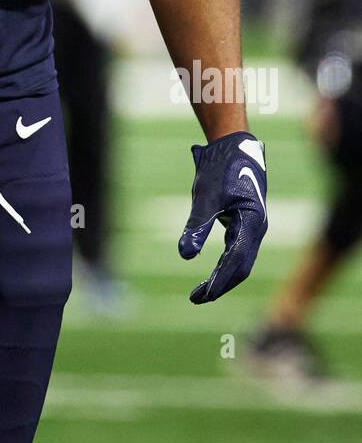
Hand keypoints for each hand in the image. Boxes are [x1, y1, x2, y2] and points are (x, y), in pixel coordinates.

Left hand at [178, 131, 266, 302]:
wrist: (233, 143)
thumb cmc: (221, 167)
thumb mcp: (206, 196)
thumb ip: (197, 226)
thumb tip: (186, 255)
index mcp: (253, 223)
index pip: (236, 262)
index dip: (219, 282)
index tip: (202, 296)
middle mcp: (257, 228)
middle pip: (241, 266)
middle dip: (220, 284)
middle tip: (197, 298)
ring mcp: (252, 225)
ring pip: (239, 259)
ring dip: (222, 276)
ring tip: (201, 291)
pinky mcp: (245, 221)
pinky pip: (237, 249)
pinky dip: (224, 262)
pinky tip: (212, 272)